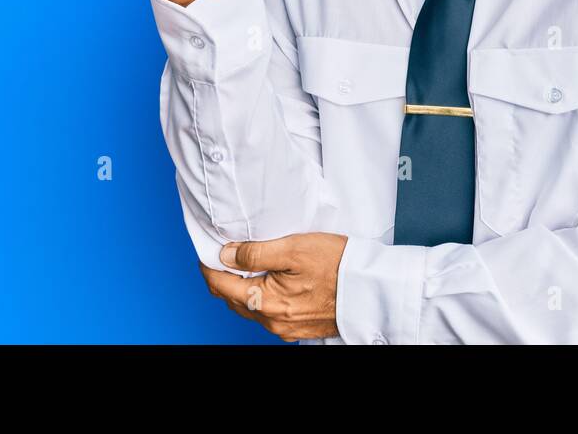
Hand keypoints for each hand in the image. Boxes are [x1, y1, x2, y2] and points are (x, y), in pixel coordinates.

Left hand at [199, 233, 348, 341]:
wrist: (370, 288)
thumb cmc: (336, 264)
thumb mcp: (294, 248)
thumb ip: (255, 253)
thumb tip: (225, 255)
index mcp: (266, 302)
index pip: (221, 286)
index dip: (209, 266)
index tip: (207, 250)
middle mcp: (272, 321)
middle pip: (232, 300)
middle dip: (223, 277)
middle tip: (223, 254)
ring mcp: (285, 328)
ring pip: (249, 308)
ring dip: (241, 288)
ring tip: (244, 265)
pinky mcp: (298, 328)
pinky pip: (268, 314)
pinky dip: (260, 297)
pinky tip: (268, 281)